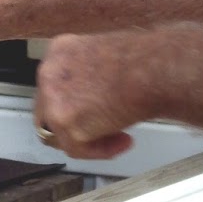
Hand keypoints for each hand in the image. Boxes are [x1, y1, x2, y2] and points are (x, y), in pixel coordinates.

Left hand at [34, 31, 148, 159]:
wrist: (153, 69)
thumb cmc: (143, 59)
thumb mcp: (106, 55)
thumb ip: (90, 75)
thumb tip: (93, 95)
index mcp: (59, 51)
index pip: (53, 87)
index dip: (74, 104)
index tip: (94, 110)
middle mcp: (49, 73)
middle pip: (49, 111)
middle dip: (76, 125)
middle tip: (102, 129)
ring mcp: (54, 99)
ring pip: (60, 134)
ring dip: (89, 139)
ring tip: (119, 136)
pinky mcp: (66, 123)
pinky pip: (77, 149)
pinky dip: (101, 151)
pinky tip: (123, 140)